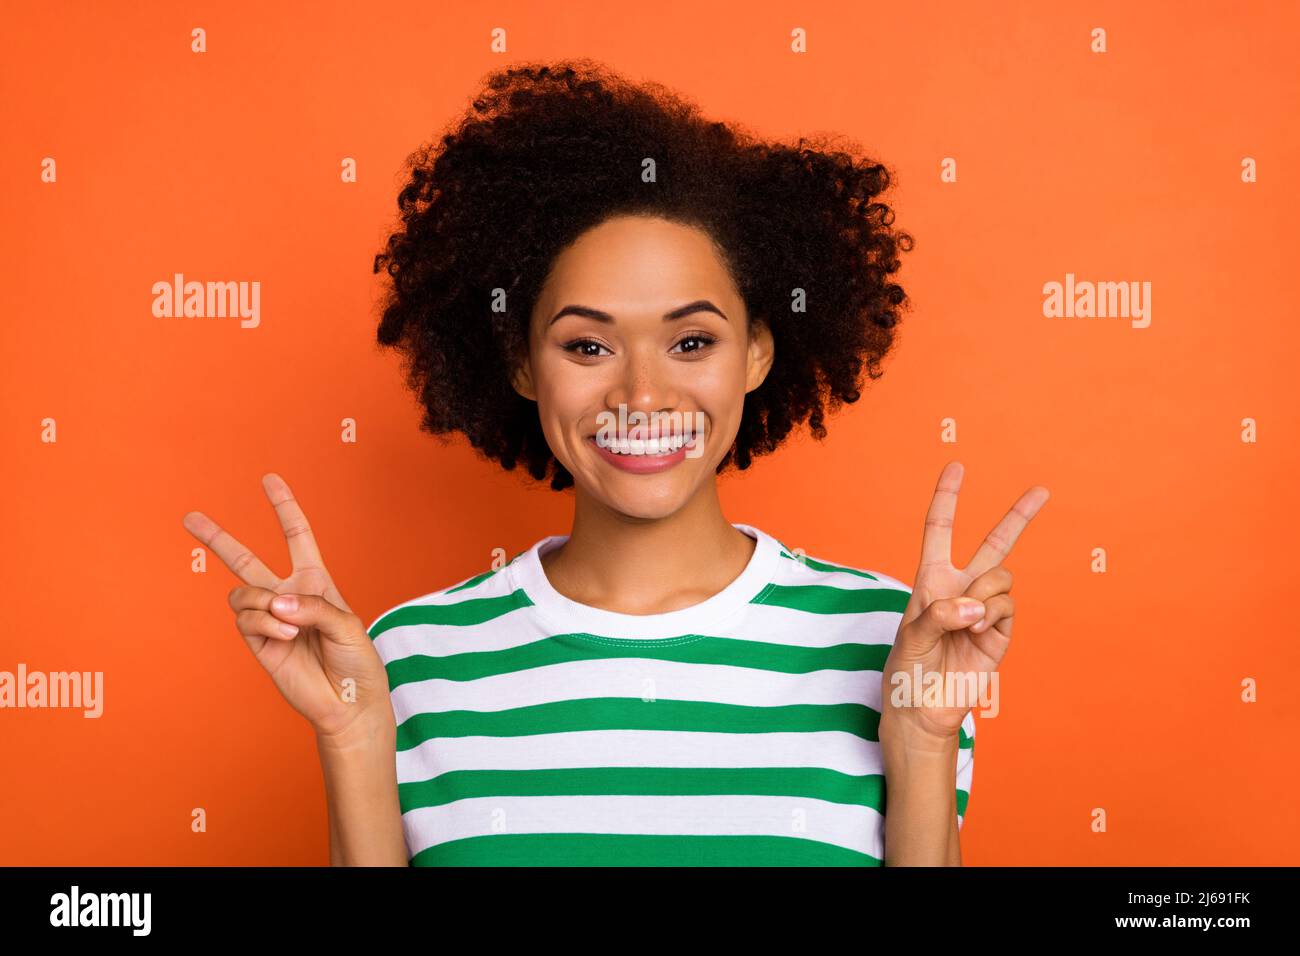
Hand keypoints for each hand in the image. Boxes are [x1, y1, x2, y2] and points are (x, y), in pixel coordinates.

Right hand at [182, 473, 392, 740]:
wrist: (349, 702)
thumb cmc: (356, 660)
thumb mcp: (346, 624)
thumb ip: (312, 606)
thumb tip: (274, 601)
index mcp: (314, 582)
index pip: (296, 536)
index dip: (284, 507)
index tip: (269, 479)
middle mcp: (287, 596)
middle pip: (245, 560)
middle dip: (217, 539)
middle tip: (189, 517)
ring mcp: (269, 620)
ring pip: (242, 592)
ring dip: (263, 603)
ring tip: (289, 625)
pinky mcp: (257, 643)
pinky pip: (246, 619)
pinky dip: (264, 622)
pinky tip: (284, 635)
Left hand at [881, 461, 1048, 744]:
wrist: (923, 708)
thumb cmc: (907, 670)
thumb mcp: (910, 637)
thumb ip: (939, 616)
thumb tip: (977, 608)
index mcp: (932, 579)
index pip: (940, 530)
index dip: (947, 498)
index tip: (957, 466)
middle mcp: (961, 589)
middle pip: (995, 544)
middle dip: (1018, 516)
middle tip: (1042, 490)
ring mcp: (984, 610)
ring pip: (1001, 577)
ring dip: (984, 592)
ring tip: (966, 620)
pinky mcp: (1001, 632)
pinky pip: (1008, 605)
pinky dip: (993, 612)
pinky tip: (978, 630)